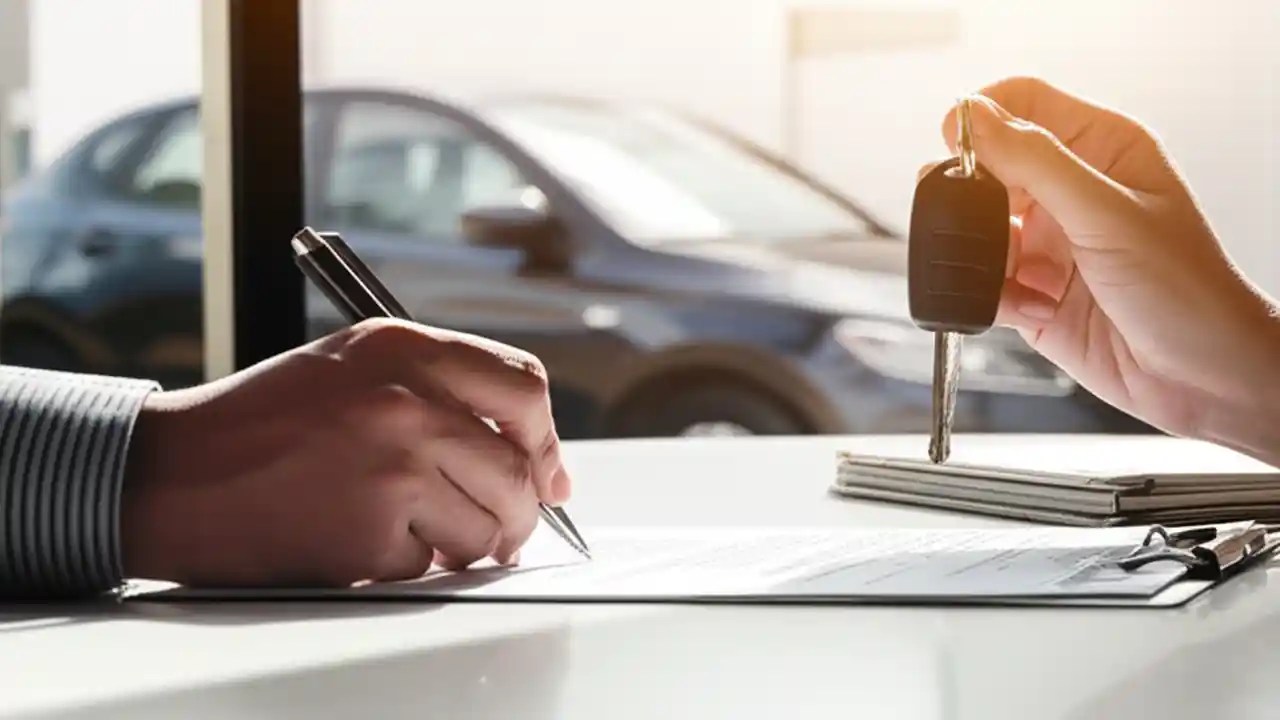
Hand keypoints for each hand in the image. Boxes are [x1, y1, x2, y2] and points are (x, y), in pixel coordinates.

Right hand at [121, 318, 571, 585]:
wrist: (172, 471)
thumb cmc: (262, 421)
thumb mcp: (354, 366)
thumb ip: (443, 391)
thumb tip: (535, 457)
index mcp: (406, 348)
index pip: (525, 388)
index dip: (545, 439)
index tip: (548, 473)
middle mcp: (407, 401)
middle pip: (520, 471)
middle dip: (519, 513)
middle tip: (502, 528)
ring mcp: (392, 467)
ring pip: (488, 527)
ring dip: (466, 543)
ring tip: (418, 529)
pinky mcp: (368, 532)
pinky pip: (428, 562)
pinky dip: (406, 562)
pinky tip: (359, 536)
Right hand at [927, 77, 1279, 464]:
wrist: (1201, 379)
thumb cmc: (1189, 292)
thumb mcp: (1107, 214)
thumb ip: (1035, 162)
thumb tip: (973, 116)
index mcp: (1100, 149)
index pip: (1022, 103)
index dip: (982, 117)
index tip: (957, 149)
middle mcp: (1069, 191)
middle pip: (986, 167)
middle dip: (970, 200)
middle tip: (978, 225)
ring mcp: (1048, 243)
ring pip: (975, 230)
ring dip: (983, 257)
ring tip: (1019, 278)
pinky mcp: (1032, 293)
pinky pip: (982, 283)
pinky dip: (994, 298)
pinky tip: (1036, 310)